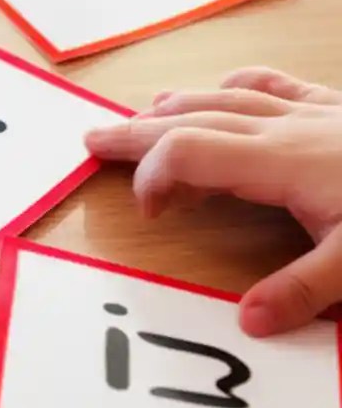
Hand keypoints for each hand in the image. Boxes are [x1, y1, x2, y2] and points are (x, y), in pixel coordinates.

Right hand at [85, 67, 341, 336]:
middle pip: (193, 117)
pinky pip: (274, 86)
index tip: (153, 216)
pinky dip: (236, 89)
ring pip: (226, 97)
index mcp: (286, 163)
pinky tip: (223, 93)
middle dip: (137, 132)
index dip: (155, 176)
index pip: (190, 151)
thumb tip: (247, 321)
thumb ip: (304, 291)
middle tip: (90, 140)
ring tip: (137, 117)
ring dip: (174, 107)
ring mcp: (316, 112)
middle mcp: (291, 128)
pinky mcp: (337, 109)